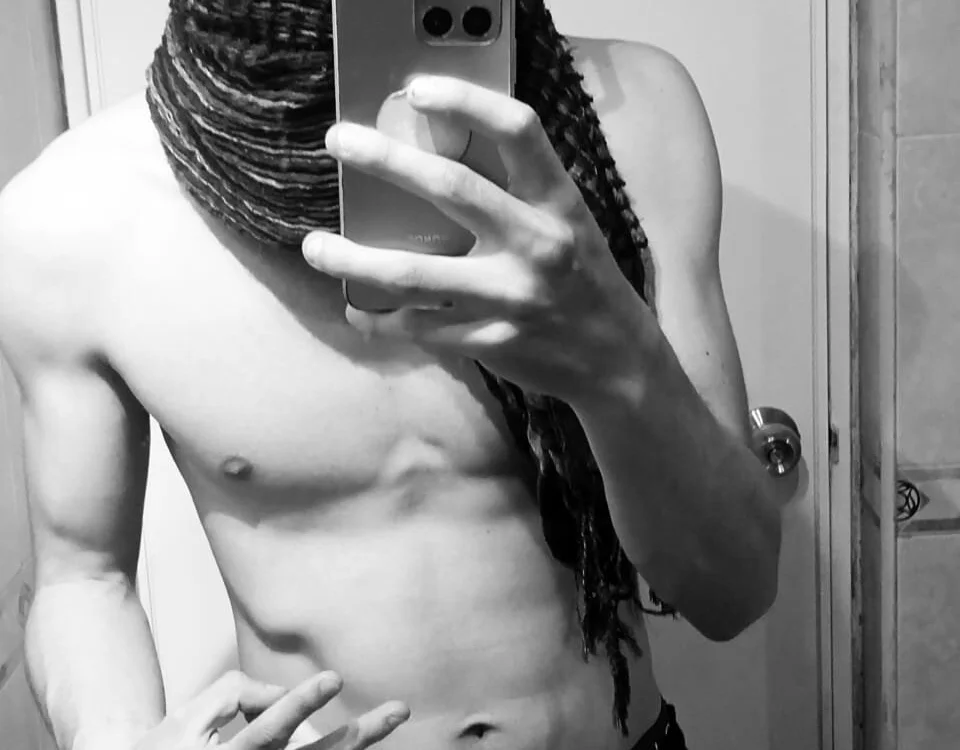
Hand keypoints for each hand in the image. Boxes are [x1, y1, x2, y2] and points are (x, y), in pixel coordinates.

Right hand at [134, 670, 408, 749]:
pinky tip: (364, 739)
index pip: (272, 729)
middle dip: (358, 736)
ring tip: (392, 716)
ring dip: (358, 745)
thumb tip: (282, 695)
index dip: (301, 704)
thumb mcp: (190, 718)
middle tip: (399, 709)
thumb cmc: (169, 748)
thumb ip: (234, 696)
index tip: (334, 678)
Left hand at [303, 75, 649, 403]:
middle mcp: (537, 244)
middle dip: (383, 158)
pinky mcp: (492, 341)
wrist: (617, 360)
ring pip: (411, 275)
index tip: (416, 89)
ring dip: (352, 260)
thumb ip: (518, 196)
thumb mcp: (568, 225)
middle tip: (337, 140)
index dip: (466, 99)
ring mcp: (511, 297)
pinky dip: (379, 321)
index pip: (518, 130)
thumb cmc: (584, 282)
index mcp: (558, 204)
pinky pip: (418, 328)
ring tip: (313, 247)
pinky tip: (359, 312)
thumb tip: (437, 161)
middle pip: (450, 188)